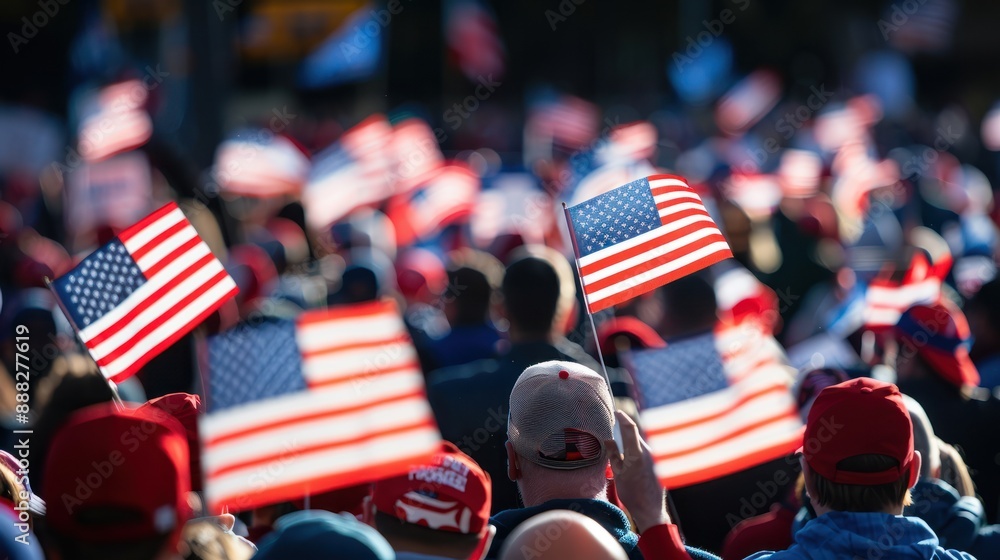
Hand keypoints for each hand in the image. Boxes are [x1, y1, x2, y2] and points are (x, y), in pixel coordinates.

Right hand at [606, 410, 669, 532]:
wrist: (650, 509)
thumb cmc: (632, 493)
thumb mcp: (618, 473)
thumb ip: (613, 454)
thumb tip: (608, 439)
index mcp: (636, 454)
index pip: (630, 428)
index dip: (623, 417)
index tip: (616, 412)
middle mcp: (648, 452)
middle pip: (635, 435)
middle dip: (625, 432)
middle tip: (614, 431)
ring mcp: (655, 457)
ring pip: (641, 443)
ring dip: (632, 443)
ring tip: (621, 449)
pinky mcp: (659, 462)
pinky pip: (646, 451)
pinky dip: (638, 450)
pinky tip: (632, 460)